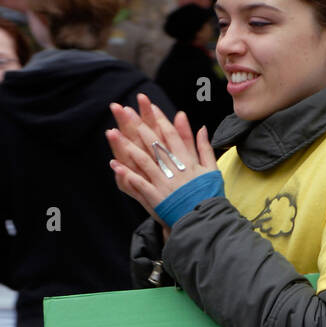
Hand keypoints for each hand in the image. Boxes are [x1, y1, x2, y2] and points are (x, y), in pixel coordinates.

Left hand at [106, 93, 216, 219]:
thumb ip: (204, 148)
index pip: (172, 135)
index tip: (150, 106)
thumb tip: (202, 127)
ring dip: (127, 146)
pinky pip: (139, 183)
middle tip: (126, 111)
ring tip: (114, 133)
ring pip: (144, 160)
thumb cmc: (209, 195)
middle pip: (154, 143)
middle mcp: (174, 169)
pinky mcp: (156, 197)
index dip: (160, 119)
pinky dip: (127, 173)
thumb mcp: (211, 169)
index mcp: (187, 161)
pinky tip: (115, 164)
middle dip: (139, 126)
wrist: (205, 220)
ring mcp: (164, 183)